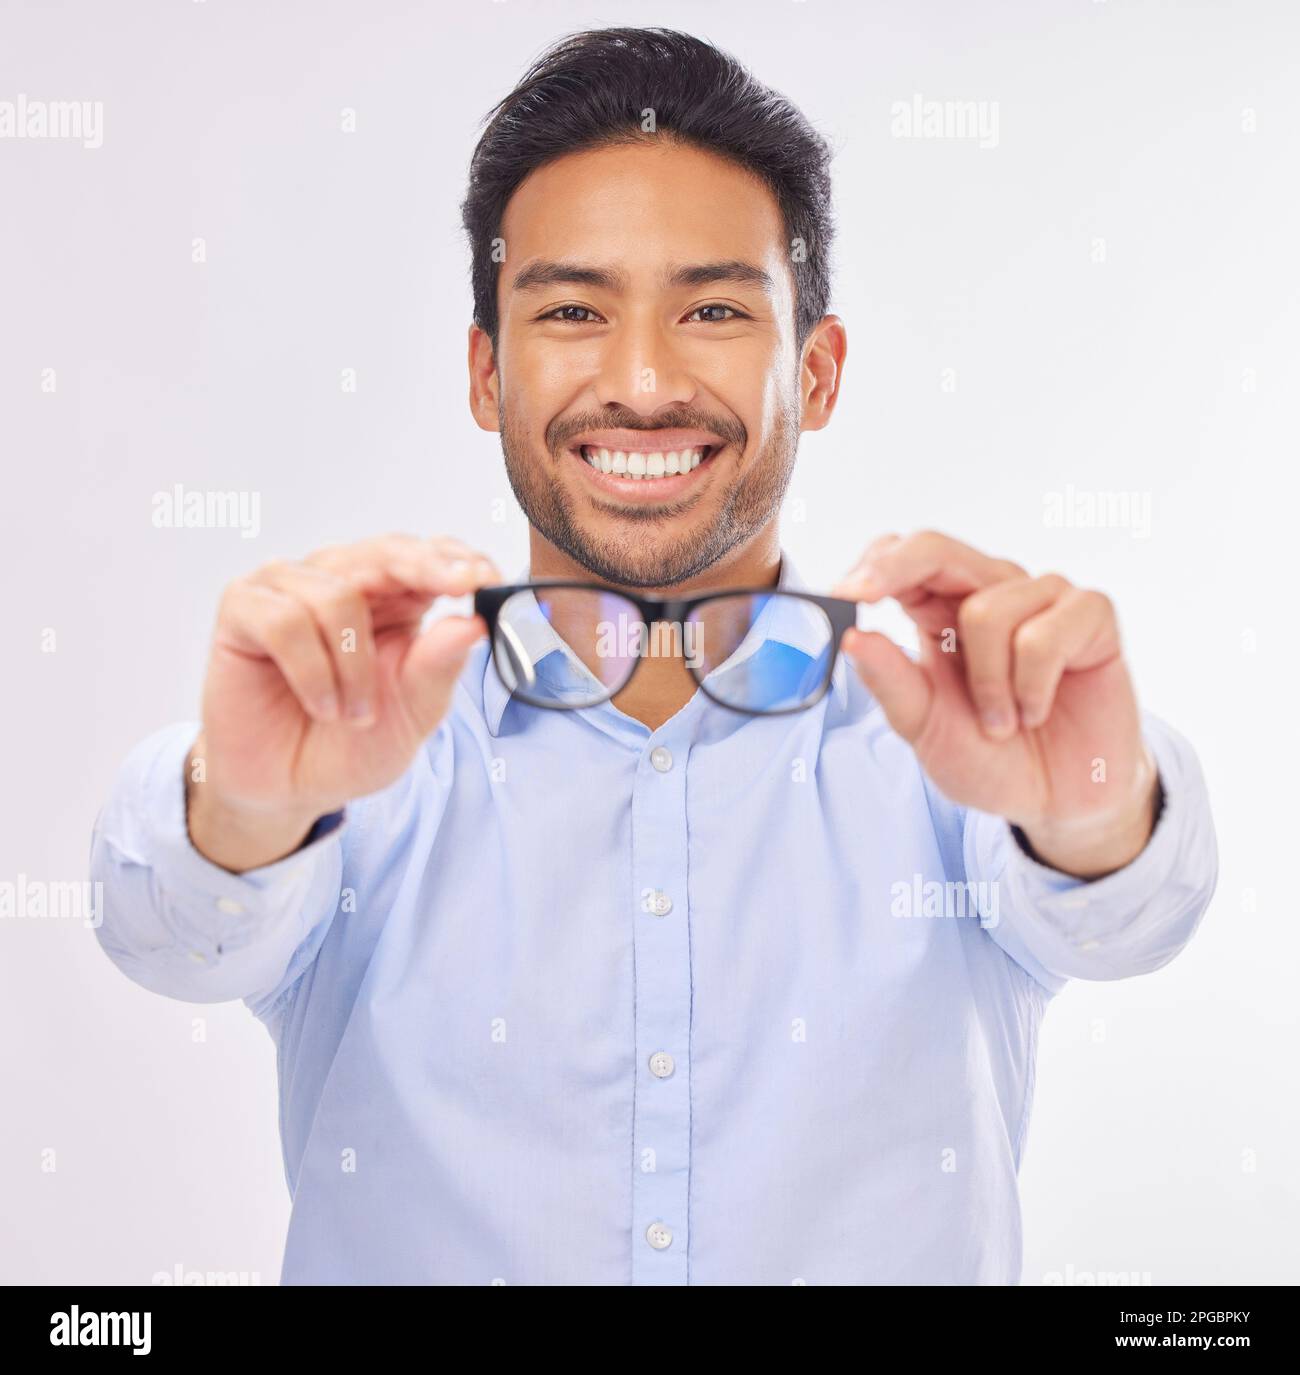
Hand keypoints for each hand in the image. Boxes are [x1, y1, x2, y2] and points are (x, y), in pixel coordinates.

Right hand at [189, 534, 499, 871]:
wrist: (290, 788)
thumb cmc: (351, 744)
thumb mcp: (412, 714)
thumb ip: (438, 668)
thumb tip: (473, 624)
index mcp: (395, 598)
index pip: (429, 556)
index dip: (457, 559)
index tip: (488, 577)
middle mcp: (344, 580)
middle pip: (386, 552)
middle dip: (425, 569)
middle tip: (458, 587)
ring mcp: (290, 588)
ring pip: (337, 595)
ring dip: (353, 667)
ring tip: (350, 713)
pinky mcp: (244, 608)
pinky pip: (285, 620)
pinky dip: (311, 671)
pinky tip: (321, 703)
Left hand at [832, 531, 1158, 877]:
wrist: (1059, 799)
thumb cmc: (992, 757)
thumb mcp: (925, 728)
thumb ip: (891, 683)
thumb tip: (852, 637)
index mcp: (939, 611)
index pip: (900, 558)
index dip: (872, 566)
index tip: (844, 595)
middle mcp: (988, 593)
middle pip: (936, 550)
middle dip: (895, 572)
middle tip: (865, 598)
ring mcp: (1042, 598)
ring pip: (987, 610)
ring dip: (988, 684)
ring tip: (1004, 721)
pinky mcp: (1091, 615)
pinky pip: (1044, 635)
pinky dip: (1031, 687)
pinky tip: (1037, 710)